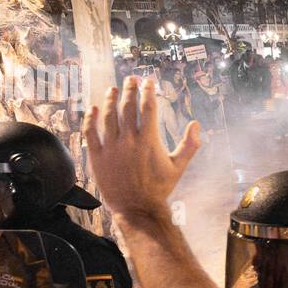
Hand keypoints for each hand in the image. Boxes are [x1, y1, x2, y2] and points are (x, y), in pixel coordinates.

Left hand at [83, 76, 200, 221]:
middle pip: (127, 107)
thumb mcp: (178, 167)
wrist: (137, 209)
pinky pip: (90, 133)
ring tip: (113, 89)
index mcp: (149, 140)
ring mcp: (111, 148)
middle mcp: (128, 141)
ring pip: (108, 116)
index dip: (148, 91)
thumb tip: (196, 124)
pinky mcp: (97, 157)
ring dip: (110, 99)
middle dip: (129, 89)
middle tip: (130, 79)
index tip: (148, 81)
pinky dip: (91, 119)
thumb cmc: (159, 189)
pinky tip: (94, 108)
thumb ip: (189, 145)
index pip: (148, 107)